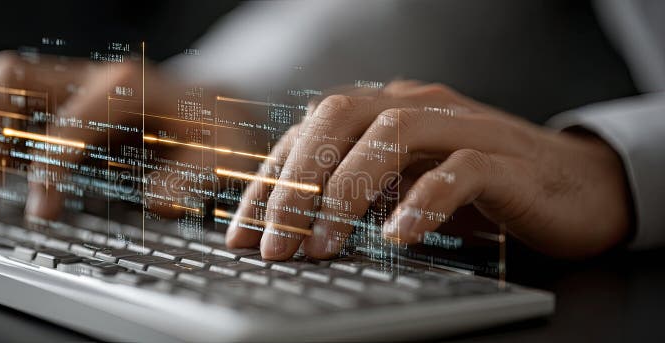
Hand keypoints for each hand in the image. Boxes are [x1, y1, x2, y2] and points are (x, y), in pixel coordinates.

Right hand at [0, 51, 247, 219]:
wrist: (222, 104)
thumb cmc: (222, 128)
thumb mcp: (225, 153)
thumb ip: (195, 176)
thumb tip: (158, 200)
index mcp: (129, 84)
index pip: (68, 118)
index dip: (49, 165)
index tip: (41, 209)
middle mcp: (91, 77)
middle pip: (9, 82)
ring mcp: (72, 87)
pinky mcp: (62, 105)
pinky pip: (5, 113)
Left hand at [226, 81, 631, 258]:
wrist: (576, 185)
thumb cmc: (479, 189)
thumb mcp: (403, 185)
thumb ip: (355, 191)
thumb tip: (288, 228)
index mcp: (384, 109)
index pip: (310, 133)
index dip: (269, 182)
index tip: (242, 233)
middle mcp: (417, 106)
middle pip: (339, 121)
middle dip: (296, 184)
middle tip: (273, 244)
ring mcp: (462, 127)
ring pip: (391, 137)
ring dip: (346, 193)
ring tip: (321, 245)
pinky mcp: (505, 160)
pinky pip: (458, 173)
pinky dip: (422, 202)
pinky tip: (397, 236)